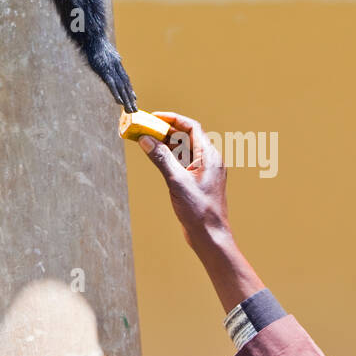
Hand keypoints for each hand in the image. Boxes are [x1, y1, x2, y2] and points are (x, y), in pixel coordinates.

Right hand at [138, 110, 263, 312]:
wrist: (211, 237)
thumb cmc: (200, 211)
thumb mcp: (176, 181)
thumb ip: (161, 158)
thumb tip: (147, 140)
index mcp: (209, 156)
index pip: (191, 127)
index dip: (172, 119)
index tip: (154, 118)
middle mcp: (208, 160)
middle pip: (185, 137)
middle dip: (164, 131)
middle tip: (145, 129)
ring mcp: (202, 171)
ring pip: (182, 150)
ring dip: (164, 144)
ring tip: (145, 141)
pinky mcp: (196, 181)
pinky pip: (181, 162)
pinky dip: (168, 157)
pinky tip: (155, 158)